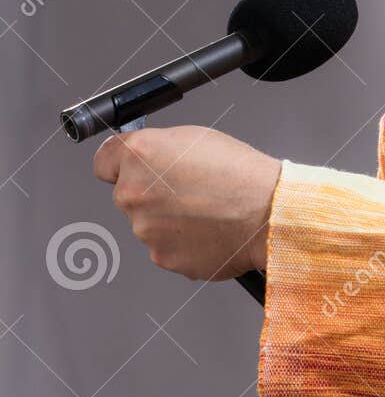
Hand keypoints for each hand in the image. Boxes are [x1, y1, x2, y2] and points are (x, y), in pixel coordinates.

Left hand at [92, 124, 281, 279]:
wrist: (268, 214)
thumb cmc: (242, 175)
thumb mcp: (194, 138)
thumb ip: (157, 149)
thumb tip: (145, 160)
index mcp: (138, 155)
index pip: (104, 163)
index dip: (120, 167)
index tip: (132, 172)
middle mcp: (133, 192)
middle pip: (127, 196)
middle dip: (151, 195)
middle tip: (186, 194)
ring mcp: (145, 229)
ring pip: (148, 225)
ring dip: (168, 221)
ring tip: (205, 213)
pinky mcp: (162, 257)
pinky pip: (165, 249)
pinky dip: (182, 244)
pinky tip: (207, 232)